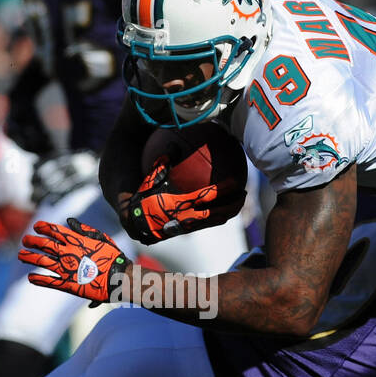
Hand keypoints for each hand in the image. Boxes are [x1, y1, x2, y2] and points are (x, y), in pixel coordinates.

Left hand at [19, 218, 126, 304]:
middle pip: (44, 244)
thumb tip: (69, 221)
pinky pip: (48, 281)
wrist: (119, 278)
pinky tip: (30, 278)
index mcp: (76, 241)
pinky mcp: (67, 284)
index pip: (55, 231)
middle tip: (25, 240)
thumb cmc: (113, 258)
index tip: (36, 226)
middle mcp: (68, 253)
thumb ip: (84, 230)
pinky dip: (38, 279)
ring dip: (29, 257)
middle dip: (32, 241)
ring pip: (41, 261)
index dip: (44, 227)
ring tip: (21, 255)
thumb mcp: (101, 238)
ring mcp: (66, 269)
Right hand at [120, 159, 243, 243]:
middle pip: (216, 214)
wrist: (130, 218)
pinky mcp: (184, 230)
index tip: (237, 182)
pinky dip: (216, 216)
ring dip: (228, 213)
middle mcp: (184, 219)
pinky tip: (222, 207)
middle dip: (233, 205)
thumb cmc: (138, 194)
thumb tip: (173, 146)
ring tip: (240, 202)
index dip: (223, 190)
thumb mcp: (148, 179)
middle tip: (245, 193)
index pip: (206, 197)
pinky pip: (205, 224)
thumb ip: (160, 164)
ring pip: (213, 222)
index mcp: (177, 204)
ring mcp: (186, 227)